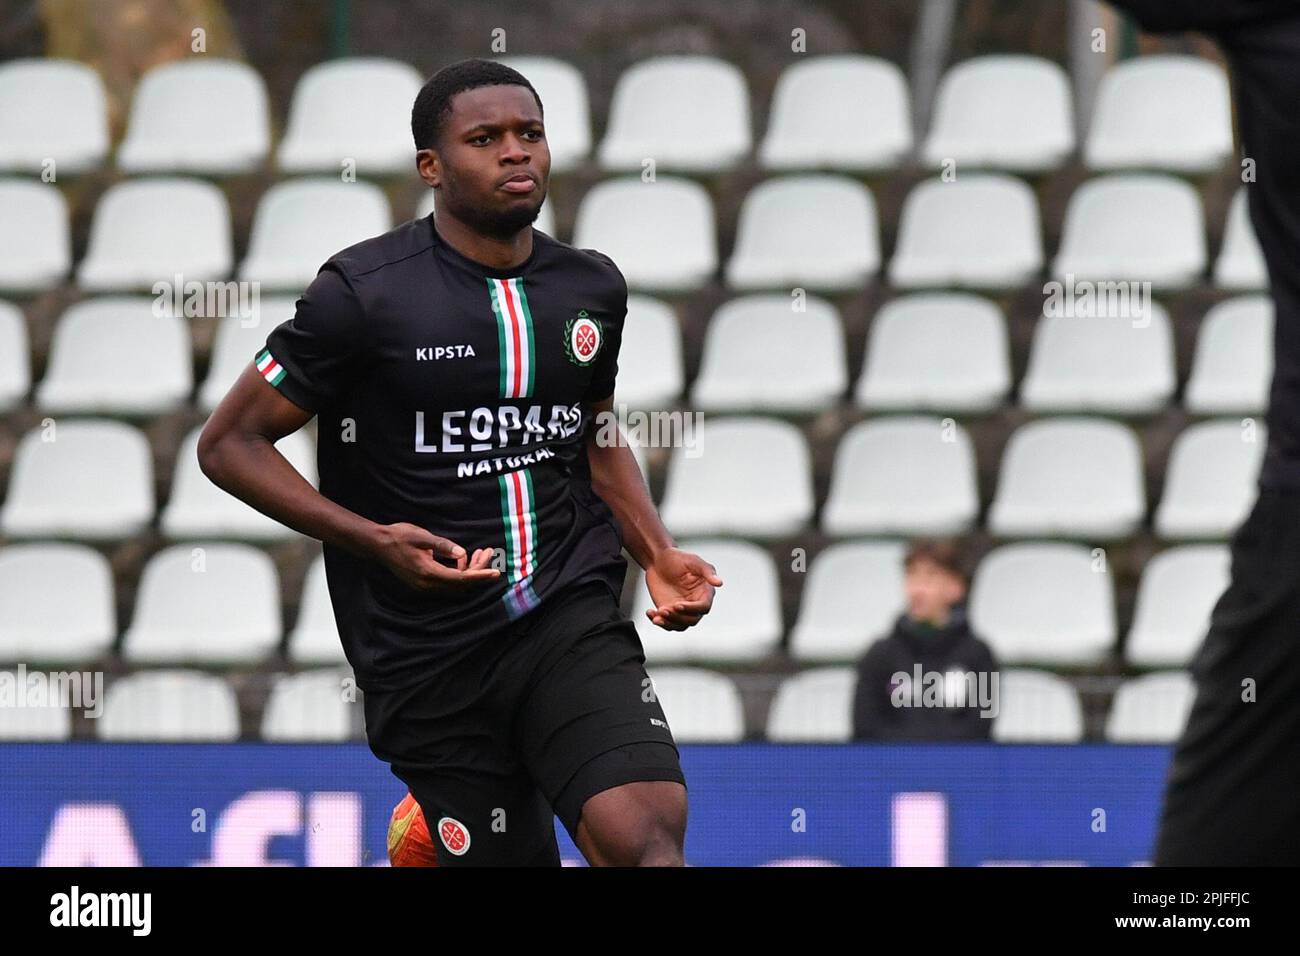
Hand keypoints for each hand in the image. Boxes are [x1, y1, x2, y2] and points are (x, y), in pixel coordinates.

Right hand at [370, 522, 500, 591]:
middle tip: (488, 551)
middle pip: (461, 584)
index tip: (496, 573)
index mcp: (428, 573)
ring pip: (455, 584)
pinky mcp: (424, 583)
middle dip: (478, 570)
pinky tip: (464, 558)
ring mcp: (425, 586)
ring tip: (481, 552)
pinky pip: (448, 582)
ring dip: (470, 571)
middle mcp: (427, 584)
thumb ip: (442, 545)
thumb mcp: (422, 536)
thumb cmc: (399, 536)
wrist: (378, 544)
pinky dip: (459, 572)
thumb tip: (462, 553)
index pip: (461, 579)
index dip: (480, 576)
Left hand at [644, 547, 722, 630]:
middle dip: (678, 617)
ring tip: (657, 614)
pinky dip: (658, 621)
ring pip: (680, 625)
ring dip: (668, 623)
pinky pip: (667, 623)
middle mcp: (695, 603)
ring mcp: (682, 610)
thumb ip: (707, 571)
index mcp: (705, 592)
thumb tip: (719, 583)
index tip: (677, 605)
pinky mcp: (670, 612)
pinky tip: (650, 613)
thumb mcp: (693, 561)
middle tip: (664, 610)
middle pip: (692, 620)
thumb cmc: (678, 558)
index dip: (692, 609)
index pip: (704, 607)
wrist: (658, 560)